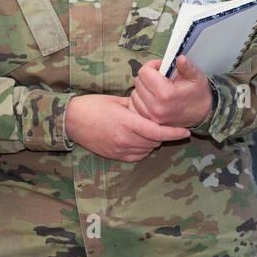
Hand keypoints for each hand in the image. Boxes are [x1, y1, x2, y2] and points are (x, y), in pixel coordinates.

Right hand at [64, 94, 189, 162]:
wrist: (71, 120)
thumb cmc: (93, 106)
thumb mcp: (117, 100)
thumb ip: (137, 106)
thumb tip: (154, 107)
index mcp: (126, 123)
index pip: (157, 132)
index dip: (174, 133)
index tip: (185, 132)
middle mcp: (124, 139)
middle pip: (154, 141)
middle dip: (162, 133)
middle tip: (162, 122)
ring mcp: (119, 150)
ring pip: (147, 149)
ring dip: (152, 141)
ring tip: (148, 128)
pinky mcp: (114, 156)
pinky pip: (137, 156)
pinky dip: (143, 148)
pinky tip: (139, 138)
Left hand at [130, 58, 212, 128]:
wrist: (203, 115)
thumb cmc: (198, 94)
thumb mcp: (196, 77)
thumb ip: (186, 66)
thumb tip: (179, 58)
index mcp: (165, 93)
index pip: (144, 72)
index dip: (152, 66)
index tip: (161, 67)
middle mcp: (155, 107)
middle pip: (138, 82)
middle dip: (147, 77)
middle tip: (160, 78)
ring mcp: (151, 117)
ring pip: (134, 95)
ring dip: (143, 89)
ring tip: (157, 89)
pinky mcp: (148, 123)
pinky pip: (134, 107)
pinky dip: (140, 101)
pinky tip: (151, 99)